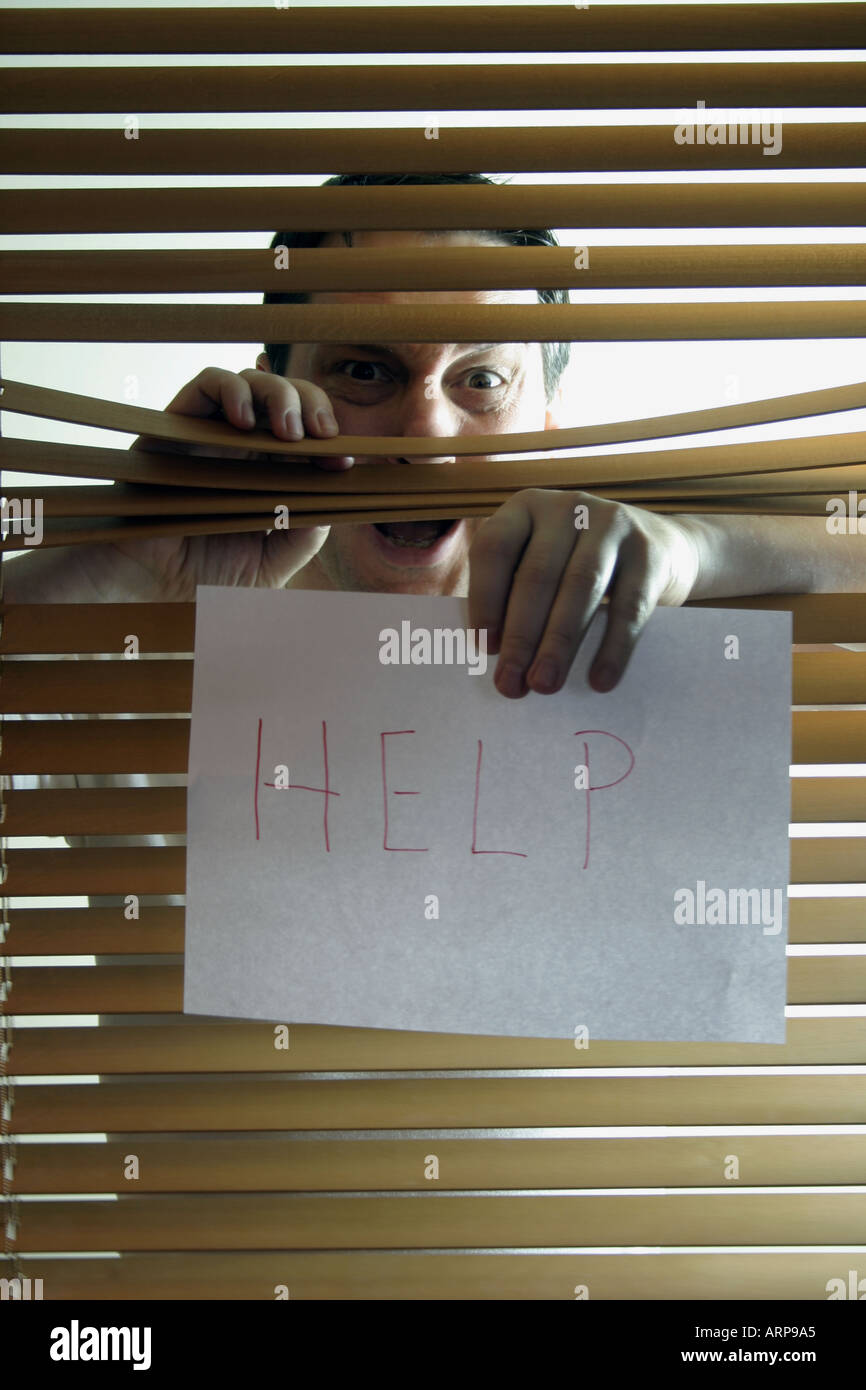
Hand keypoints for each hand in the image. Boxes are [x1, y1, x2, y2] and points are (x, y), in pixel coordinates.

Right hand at [113, 367, 353, 599]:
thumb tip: (333, 493)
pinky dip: (232, 389)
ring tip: (289, 432)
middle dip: (313, 404)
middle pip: (287, 398)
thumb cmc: (207, 582)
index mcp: (271, 475)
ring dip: (279, 394)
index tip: (343, 461)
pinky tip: (246, 423)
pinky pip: (206, 384)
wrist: (149, 594)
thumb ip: (305, 534)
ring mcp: (210, 435)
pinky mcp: (175, 427)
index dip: (331, 437)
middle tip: (323, 435)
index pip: (310, 435)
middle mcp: (243, 450)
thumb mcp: (273, 565)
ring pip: (251, 382)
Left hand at [467, 489, 701, 695]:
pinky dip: (613, 647)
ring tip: (545, 684)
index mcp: (526, 508)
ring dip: (559, 642)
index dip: (485, 600)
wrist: (658, 544)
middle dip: (521, 635)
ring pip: (580, 586)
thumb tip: (497, 659)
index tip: (484, 649)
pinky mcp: (648, 551)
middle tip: (511, 684)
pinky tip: (600, 680)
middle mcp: (567, 508)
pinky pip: (628, 605)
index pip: (495, 549)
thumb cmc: (577, 564)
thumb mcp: (543, 562)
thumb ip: (516, 595)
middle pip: (537, 574)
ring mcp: (612, 523)